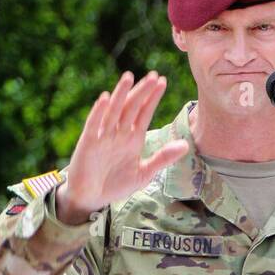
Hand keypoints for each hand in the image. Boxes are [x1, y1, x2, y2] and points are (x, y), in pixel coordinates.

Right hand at [55, 71, 187, 223]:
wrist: (91, 198)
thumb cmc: (117, 184)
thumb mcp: (144, 173)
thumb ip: (162, 158)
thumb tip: (186, 145)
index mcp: (133, 138)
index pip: (144, 113)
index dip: (152, 98)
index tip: (162, 81)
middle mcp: (119, 133)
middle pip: (131, 107)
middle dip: (142, 92)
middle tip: (153, 76)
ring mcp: (103, 136)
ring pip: (114, 111)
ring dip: (121, 94)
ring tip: (129, 77)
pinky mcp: (88, 144)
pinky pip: (94, 125)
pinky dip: (99, 112)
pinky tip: (106, 99)